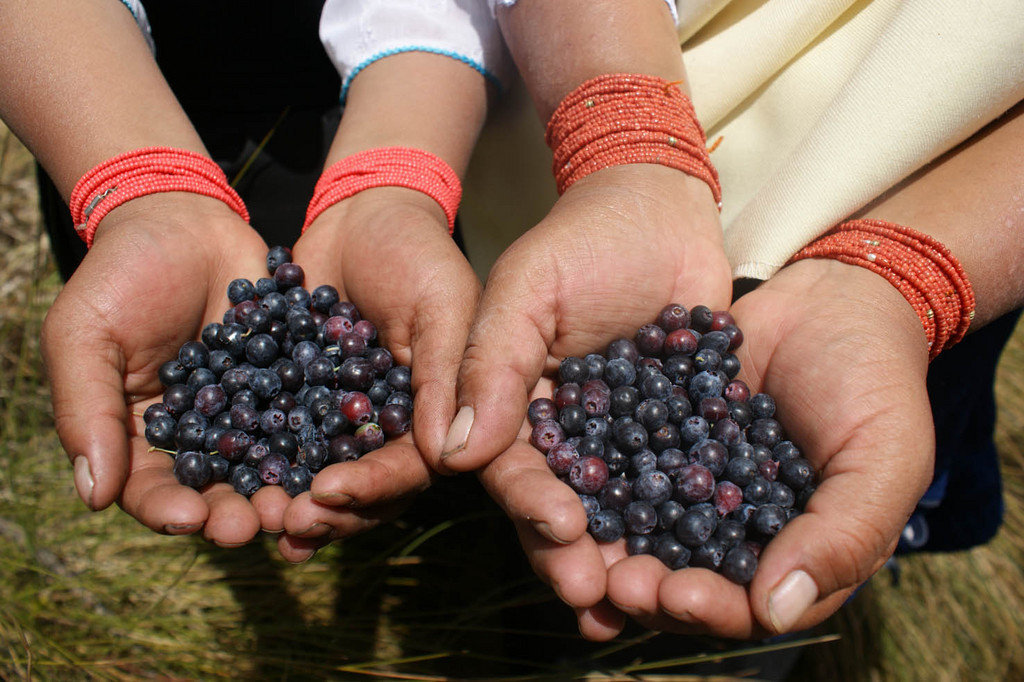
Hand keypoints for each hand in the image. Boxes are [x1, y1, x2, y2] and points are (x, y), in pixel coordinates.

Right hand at [42, 193, 293, 549]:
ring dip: (287, 486)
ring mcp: (254, 410)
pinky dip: (326, 434)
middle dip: (238, 511)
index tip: (190, 519)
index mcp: (146, 436)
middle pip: (220, 489)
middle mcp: (205, 434)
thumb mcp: (87, 337)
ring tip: (304, 502)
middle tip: (258, 524)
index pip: (152, 489)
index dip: (169, 509)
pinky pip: (313, 413)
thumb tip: (92, 497)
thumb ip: (88, 412)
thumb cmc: (121, 275)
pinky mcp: (294, 381)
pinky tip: (342, 448)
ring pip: (273, 462)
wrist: (184, 218)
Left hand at [281, 187, 481, 556]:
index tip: (330, 492)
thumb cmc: (416, 252)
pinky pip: (275, 437)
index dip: (373, 486)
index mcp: (433, 415)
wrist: (362, 212)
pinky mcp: (297, 397)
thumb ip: (443, 377)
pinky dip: (252, 460)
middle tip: (286, 522)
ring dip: (286, 500)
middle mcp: (386, 427)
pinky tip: (222, 483)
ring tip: (251, 521)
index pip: (409, 467)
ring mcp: (339, 416)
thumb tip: (448, 459)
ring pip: (316, 473)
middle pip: (361, 487)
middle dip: (325, 511)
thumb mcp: (441, 306)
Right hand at [464, 164, 731, 638]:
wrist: (661, 206)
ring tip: (645, 600)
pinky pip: (685, 484)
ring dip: (630, 556)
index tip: (560, 527)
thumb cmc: (581, 240)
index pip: (512, 468)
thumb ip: (491, 364)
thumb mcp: (526, 291)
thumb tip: (452, 452)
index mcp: (515, 407)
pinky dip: (691, 522)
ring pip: (622, 510)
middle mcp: (567, 435)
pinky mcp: (681, 433)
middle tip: (596, 590)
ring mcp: (626, 439)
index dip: (530, 503)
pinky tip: (709, 558)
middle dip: (575, 553)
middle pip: (564, 506)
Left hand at [596, 258, 933, 637]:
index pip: (748, 604)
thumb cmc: (875, 382)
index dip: (712, 609)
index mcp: (794, 550)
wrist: (834, 297)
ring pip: (645, 526)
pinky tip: (571, 473)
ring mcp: (694, 480)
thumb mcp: (883, 461)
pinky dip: (602, 472)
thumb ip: (842, 537)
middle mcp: (735, 526)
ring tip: (581, 538)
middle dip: (647, 584)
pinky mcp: (664, 435)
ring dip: (612, 541)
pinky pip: (628, 461)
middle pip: (683, 575)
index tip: (678, 596)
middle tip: (612, 581)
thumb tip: (776, 613)